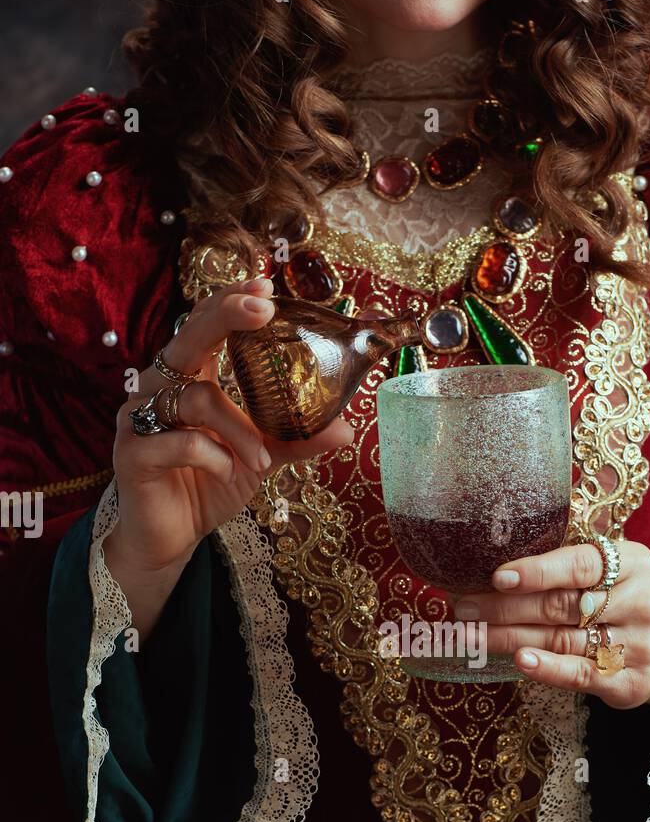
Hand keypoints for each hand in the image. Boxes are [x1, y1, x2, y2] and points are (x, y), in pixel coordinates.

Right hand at [107, 274, 353, 578]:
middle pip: (189, 335)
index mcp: (190, 376)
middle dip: (226, 316)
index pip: (208, 323)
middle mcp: (161, 386)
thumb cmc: (212, 482)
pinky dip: (211, 455)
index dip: (233, 299)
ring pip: (196, 398)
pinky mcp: (131, 453)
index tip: (267, 285)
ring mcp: (140, 416)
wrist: (172, 536)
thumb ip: (296, 439)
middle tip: (264, 309)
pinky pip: (176, 440)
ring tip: (262, 462)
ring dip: (240, 428)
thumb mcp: (261, 457)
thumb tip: (346, 428)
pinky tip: (225, 473)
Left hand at [453, 540, 649, 707]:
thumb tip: (509, 539)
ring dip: (510, 638)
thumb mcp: (608, 567)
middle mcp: (641, 602)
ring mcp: (639, 644)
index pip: (581, 564)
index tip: (497, 577)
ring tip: (471, 635)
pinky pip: (581, 674)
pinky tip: (519, 661)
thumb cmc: (616, 599)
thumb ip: (569, 553)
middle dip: (506, 607)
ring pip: (563, 640)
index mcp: (633, 562)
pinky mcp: (631, 681)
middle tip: (464, 607)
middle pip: (563, 605)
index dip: (538, 571)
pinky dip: (548, 668)